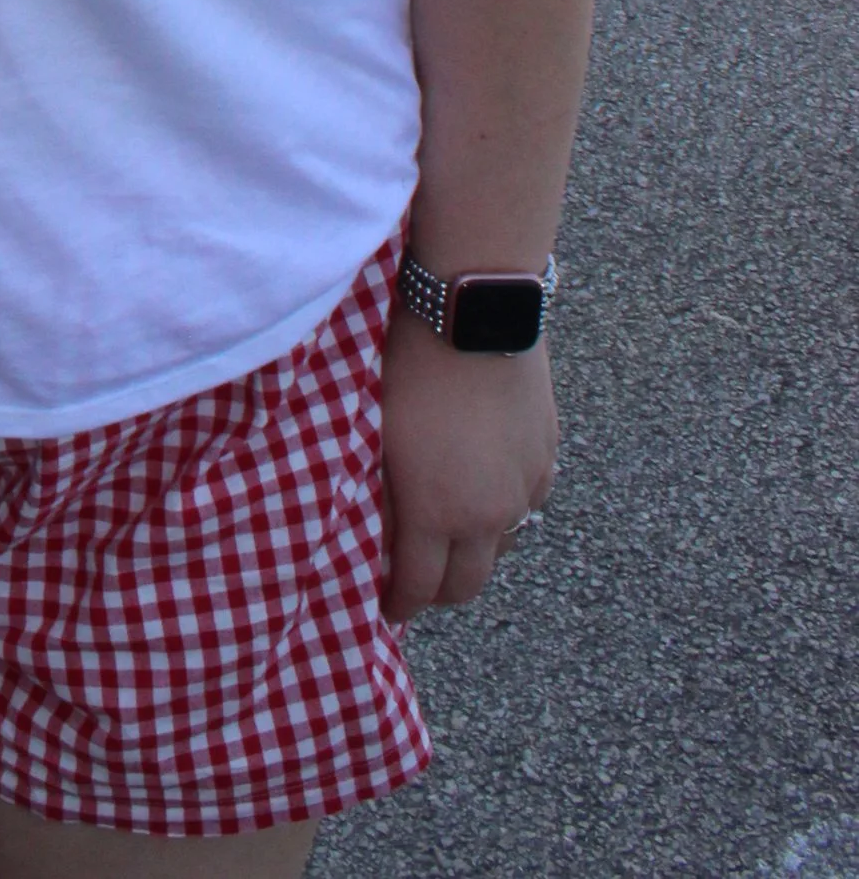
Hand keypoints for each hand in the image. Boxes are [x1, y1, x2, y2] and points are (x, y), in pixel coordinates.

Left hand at [378, 315, 556, 621]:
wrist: (471, 312)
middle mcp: (488, 515)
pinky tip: (485, 490)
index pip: (420, 588)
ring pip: (502, 547)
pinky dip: (505, 510)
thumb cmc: (407, 365)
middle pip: (468, 585)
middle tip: (417, 581)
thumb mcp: (376, 433)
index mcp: (436, 514)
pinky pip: (527, 505)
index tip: (386, 605)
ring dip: (475, 552)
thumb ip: (377, 492)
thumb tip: (371, 531)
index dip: (400, 604)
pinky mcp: (546, 459)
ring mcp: (524, 489)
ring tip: (449, 536)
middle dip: (439, 592)